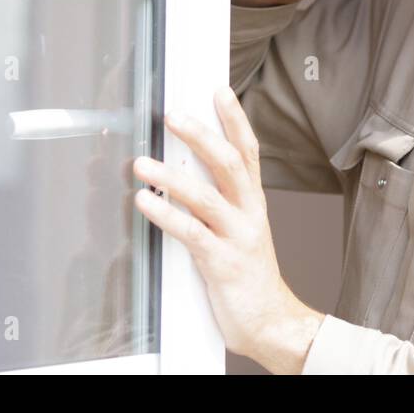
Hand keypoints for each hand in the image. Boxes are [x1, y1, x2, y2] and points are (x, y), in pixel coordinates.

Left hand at [132, 85, 325, 372]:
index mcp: (253, 202)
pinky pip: (192, 234)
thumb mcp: (238, 229)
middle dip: (201, 135)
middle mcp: (250, 213)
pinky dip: (166, 216)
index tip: (218, 92)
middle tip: (173, 115)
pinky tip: (144, 203)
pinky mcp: (223, 264)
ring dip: (171, 178)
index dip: (234, 120)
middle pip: (229, 163)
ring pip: (207, 197)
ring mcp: (238, 238)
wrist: (271, 321)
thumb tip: (180, 169)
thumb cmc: (248, 275)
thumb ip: (215, 201)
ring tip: (142, 163)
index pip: (247, 151)